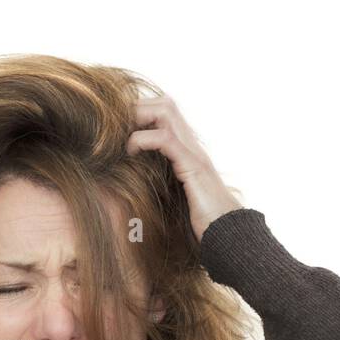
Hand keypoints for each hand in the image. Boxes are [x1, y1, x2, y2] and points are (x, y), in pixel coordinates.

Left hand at [125, 95, 243, 241]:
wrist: (227, 235)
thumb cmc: (198, 221)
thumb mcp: (170, 196)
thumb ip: (155, 182)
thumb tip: (124, 182)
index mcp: (185, 150)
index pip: (162, 112)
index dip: (137, 115)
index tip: (112, 132)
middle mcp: (191, 145)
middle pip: (163, 103)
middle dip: (134, 110)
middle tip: (112, 131)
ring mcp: (193, 153)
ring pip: (165, 111)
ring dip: (136, 119)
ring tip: (118, 140)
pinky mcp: (193, 167)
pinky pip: (165, 139)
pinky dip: (142, 140)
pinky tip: (130, 152)